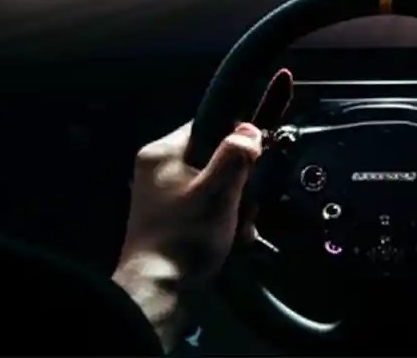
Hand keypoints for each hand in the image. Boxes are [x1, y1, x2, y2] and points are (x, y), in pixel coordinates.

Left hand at [112, 70, 292, 351]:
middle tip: (247, 205)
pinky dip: (225, 221)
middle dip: (240, 182)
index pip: (210, 123)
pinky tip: (232, 239)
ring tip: (239, 228)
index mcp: (163, 153)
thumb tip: (250, 129)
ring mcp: (163, 196)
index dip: (239, 137)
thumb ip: (237, 154)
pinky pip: (208, 207)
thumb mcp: (218, 192)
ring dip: (236, 206)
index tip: (258, 155)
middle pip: (217, 157)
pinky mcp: (171, 220)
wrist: (158, 292)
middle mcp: (159, 169)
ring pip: (217, 185)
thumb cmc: (185, 238)